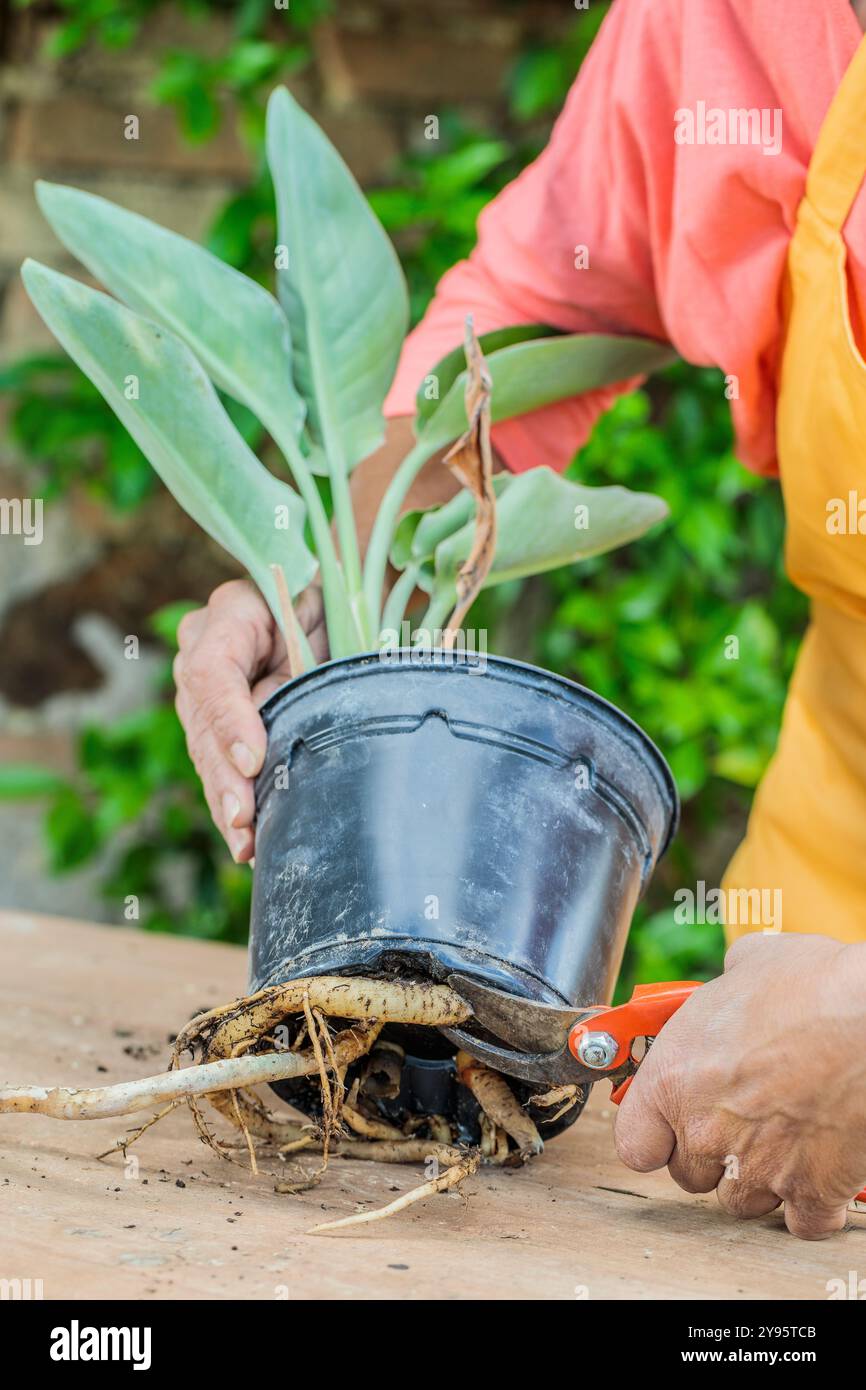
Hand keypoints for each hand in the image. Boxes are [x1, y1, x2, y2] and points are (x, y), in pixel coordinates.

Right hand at [173, 579, 326, 861]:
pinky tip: (247, 843)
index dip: (229, 720)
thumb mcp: (332, 622)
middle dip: (224, 777)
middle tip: (244, 820)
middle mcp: (203, 648)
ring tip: (244, 845)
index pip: (212, 670)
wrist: (327, 605)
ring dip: (225, 801)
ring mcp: (202, 687)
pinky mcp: (215, 720)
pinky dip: (234, 805)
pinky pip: (219, 765)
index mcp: (232, 612)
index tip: (253, 760)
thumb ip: (316, 665)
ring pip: (205, 750)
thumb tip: (326, 723)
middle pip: (202, 720)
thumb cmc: (335, 607)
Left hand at [614, 932, 865, 1237]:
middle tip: (739, 1122)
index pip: (634, 1143)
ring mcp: (757, 1167)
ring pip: (741, 1201)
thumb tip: (733, 978)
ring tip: (780, 1142)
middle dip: (711, 1153)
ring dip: (757, 1179)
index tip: (667, 1128)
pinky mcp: (811, 1190)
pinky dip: (810, 1205)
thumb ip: (724, 989)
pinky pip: (800, 1222)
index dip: (653, 1136)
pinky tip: (818, 1173)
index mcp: (674, 1078)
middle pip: (689, 1175)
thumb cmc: (813, 985)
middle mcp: (705, 1131)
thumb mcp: (746, 965)